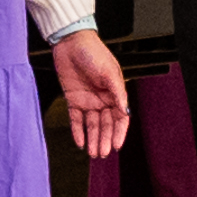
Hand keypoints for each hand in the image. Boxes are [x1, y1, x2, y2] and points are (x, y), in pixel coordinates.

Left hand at [46, 31, 131, 157]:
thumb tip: (125, 111)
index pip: (120, 118)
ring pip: (92, 125)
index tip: (116, 146)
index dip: (119, 133)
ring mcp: (88, 100)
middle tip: (101, 154)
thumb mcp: (109, 72)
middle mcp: (102, 99)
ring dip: (92, 139)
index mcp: (115, 93)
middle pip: (105, 124)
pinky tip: (80, 142)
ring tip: (92, 153)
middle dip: (104, 140)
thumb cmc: (93, 52)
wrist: (71, 42)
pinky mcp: (73, 99)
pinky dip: (78, 131)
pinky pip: (76, 119)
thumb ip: (118, 92)